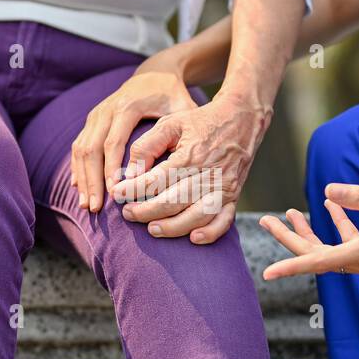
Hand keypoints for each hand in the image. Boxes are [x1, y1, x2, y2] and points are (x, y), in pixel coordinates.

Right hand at [69, 60, 197, 213]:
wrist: (154, 73)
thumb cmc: (172, 94)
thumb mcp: (181, 107)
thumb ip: (179, 131)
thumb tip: (178, 163)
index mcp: (127, 107)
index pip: (113, 143)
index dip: (110, 171)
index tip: (113, 195)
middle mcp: (106, 110)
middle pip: (91, 149)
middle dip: (92, 181)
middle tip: (94, 208)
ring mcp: (95, 114)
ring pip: (80, 149)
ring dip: (82, 179)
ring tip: (85, 205)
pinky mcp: (91, 120)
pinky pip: (79, 146)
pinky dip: (77, 168)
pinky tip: (79, 188)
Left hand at [111, 92, 271, 244]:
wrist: (241, 120)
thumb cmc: (201, 121)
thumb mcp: (171, 123)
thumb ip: (147, 146)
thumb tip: (130, 173)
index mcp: (189, 156)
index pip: (155, 180)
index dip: (133, 190)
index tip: (117, 193)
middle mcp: (207, 175)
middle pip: (173, 202)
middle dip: (146, 212)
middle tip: (127, 214)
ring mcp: (223, 188)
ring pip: (196, 216)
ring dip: (173, 227)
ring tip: (152, 229)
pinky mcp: (233, 196)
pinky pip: (224, 221)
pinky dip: (210, 233)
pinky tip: (193, 238)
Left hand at [260, 183, 358, 279]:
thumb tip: (328, 190)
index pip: (319, 262)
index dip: (291, 266)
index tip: (267, 274)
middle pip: (318, 255)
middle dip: (290, 239)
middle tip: (264, 222)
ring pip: (332, 250)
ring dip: (312, 232)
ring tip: (290, 213)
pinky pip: (350, 245)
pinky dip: (338, 227)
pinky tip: (331, 206)